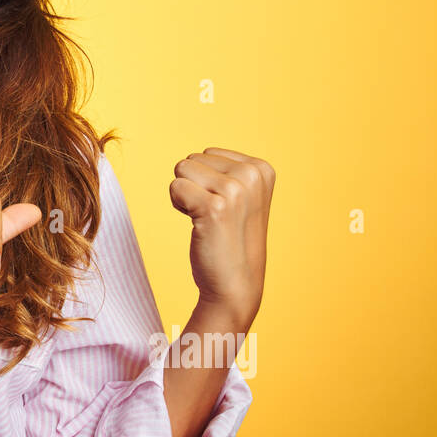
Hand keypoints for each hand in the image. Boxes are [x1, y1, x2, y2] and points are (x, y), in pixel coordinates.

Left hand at [169, 147, 274, 324]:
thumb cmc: (230, 238)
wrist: (235, 283)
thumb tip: (196, 156)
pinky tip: (199, 225)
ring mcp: (236, 190)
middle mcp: (252, 174)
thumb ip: (227, 170)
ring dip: (186, 196)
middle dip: (194, 186)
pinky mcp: (215, 207)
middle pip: (192, 159)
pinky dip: (179, 206)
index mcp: (262, 168)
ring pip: (181, 170)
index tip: (224, 206)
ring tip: (207, 219)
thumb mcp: (241, 195)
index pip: (207, 153)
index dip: (205, 181)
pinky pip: (175, 187)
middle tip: (213, 215)